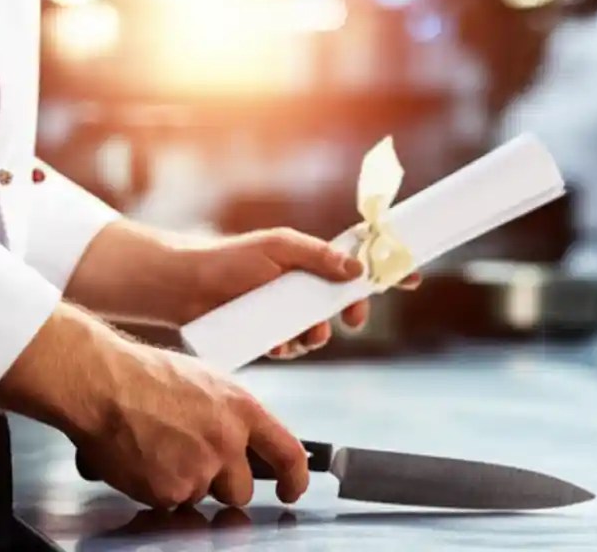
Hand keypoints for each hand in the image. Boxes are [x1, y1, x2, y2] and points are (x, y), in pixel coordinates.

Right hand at [76, 343, 308, 508]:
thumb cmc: (147, 376)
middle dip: (222, 486)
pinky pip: (169, 503)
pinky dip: (156, 489)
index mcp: (242, 410)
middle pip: (241, 490)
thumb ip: (231, 415)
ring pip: (201, 496)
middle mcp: (227, 443)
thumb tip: (241, 440)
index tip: (290, 489)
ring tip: (160, 451)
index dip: (294, 478)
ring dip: (185, 484)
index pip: (288, 453)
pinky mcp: (169, 492)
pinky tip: (143, 460)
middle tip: (195, 463)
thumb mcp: (208, 383)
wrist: (104, 386)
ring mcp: (199, 470)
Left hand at [181, 228, 420, 359]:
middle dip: (352, 312)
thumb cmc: (228, 260)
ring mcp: (286, 312)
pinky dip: (290, 348)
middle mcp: (301, 286)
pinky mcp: (269, 335)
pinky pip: (293, 348)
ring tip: (297, 333)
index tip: (411, 277)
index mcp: (310, 261)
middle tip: (351, 318)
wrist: (185, 288)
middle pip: (344, 302)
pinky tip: (274, 343)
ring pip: (319, 331)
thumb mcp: (278, 248)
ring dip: (316, 335)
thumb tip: (356, 268)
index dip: (385, 271)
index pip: (357, 264)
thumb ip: (319, 256)